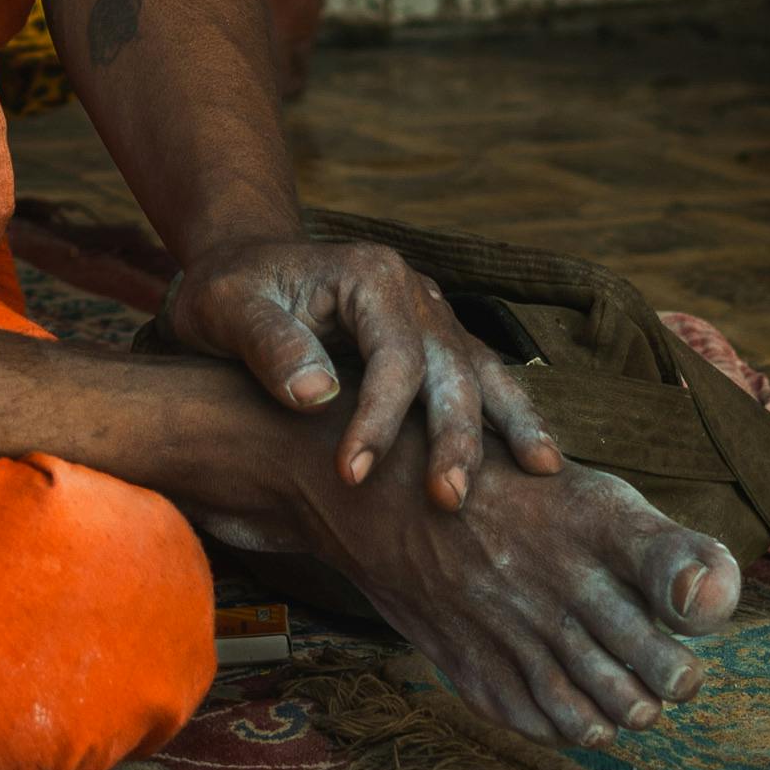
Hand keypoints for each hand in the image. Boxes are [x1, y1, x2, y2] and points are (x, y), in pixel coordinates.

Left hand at [157, 235, 562, 513]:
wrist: (243, 270)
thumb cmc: (232, 291)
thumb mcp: (228, 307)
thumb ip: (269, 344)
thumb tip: (316, 394)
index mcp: (369, 276)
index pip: (392, 356)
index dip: (379, 418)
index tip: (353, 474)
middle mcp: (414, 292)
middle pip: (449, 368)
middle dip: (455, 436)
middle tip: (449, 499)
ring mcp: (433, 316)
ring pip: (482, 373)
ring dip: (507, 426)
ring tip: (540, 474)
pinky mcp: (437, 343)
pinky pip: (483, 378)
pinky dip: (512, 414)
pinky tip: (538, 459)